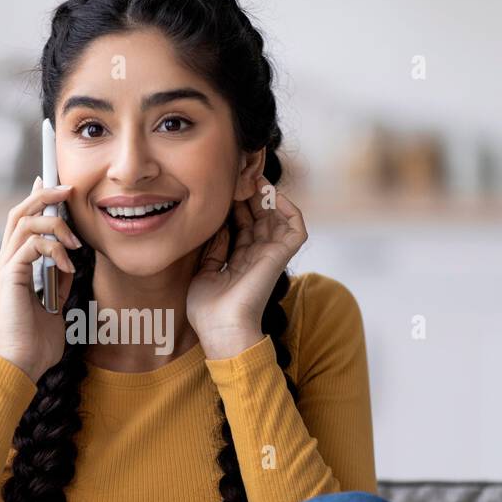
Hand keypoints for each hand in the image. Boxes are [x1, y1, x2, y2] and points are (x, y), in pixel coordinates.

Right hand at [0, 175, 82, 381]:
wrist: (23, 366)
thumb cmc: (37, 344)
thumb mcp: (56, 306)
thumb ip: (59, 282)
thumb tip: (70, 262)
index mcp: (14, 268)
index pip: (22, 222)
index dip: (37, 199)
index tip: (56, 186)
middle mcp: (6, 263)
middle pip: (20, 212)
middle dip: (45, 195)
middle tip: (69, 190)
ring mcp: (5, 268)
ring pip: (25, 222)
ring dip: (56, 225)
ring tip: (75, 245)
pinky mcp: (9, 276)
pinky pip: (32, 245)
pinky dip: (54, 249)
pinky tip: (68, 265)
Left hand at [187, 175, 307, 357]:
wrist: (220, 328)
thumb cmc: (208, 309)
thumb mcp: (205, 271)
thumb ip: (214, 248)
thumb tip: (217, 225)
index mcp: (240, 258)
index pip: (242, 222)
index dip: (235, 203)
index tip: (223, 184)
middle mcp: (257, 254)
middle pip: (259, 215)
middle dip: (249, 193)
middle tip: (237, 172)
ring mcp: (270, 254)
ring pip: (276, 216)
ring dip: (266, 195)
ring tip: (251, 178)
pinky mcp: (280, 256)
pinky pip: (296, 228)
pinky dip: (288, 208)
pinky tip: (271, 194)